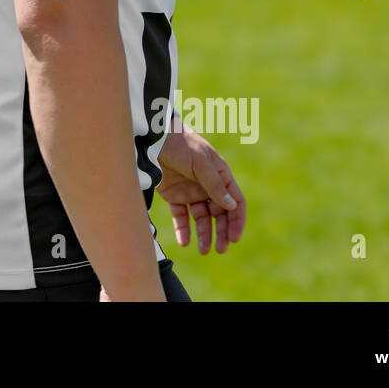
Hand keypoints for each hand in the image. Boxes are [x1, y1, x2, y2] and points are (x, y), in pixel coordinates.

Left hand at [156, 120, 245, 254]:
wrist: (151, 137)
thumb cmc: (180, 143)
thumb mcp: (199, 161)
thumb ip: (214, 184)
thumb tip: (231, 206)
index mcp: (220, 175)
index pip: (235, 202)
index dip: (237, 220)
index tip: (234, 238)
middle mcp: (208, 185)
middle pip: (220, 214)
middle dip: (222, 232)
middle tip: (220, 249)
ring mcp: (191, 191)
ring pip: (202, 218)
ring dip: (204, 235)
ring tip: (203, 250)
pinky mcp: (174, 195)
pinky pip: (182, 217)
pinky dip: (184, 230)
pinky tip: (184, 242)